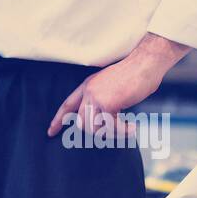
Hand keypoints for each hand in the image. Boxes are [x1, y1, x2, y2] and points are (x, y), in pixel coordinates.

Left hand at [46, 56, 164, 138]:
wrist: (145, 64)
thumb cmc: (133, 75)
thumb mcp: (110, 84)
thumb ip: (101, 97)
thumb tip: (101, 119)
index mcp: (87, 85)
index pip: (68, 105)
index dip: (58, 119)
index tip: (50, 132)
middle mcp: (89, 91)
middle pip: (82, 123)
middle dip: (97, 132)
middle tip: (115, 131)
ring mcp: (97, 97)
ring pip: (94, 128)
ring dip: (111, 133)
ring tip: (125, 129)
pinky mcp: (108, 103)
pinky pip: (112, 127)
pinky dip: (124, 131)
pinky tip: (133, 128)